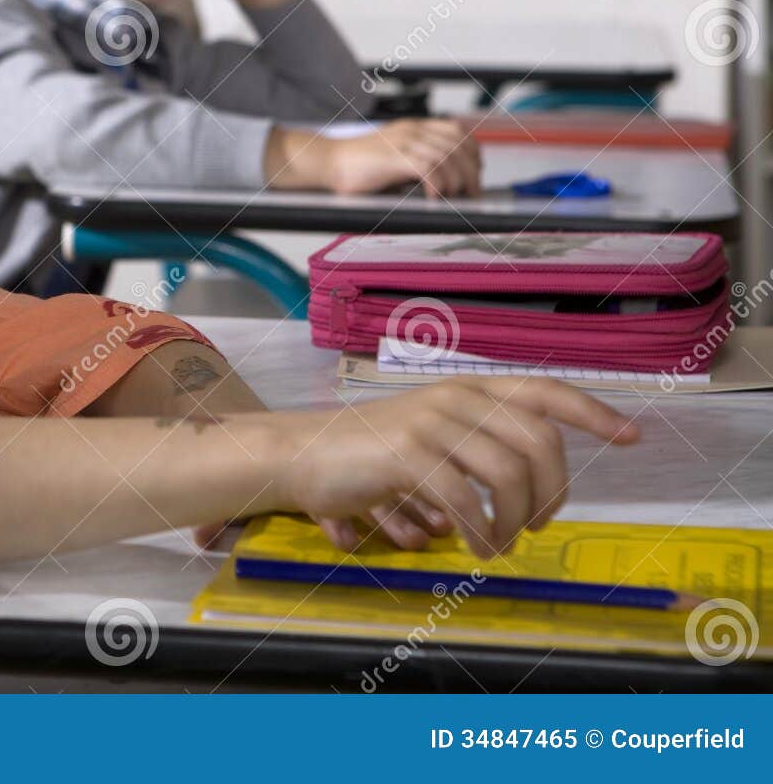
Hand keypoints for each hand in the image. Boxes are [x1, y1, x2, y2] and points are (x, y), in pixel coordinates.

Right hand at [270, 377, 639, 557]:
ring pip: (508, 474)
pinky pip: (467, 499)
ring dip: (515, 520)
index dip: (593, 412)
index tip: (633, 437)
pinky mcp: (407, 453)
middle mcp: (456, 397)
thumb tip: (532, 490)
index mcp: (467, 389)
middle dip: (553, 492)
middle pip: (539, 441)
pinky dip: (481, 531)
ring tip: (500, 545)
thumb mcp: (431, 438)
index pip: (544, 390)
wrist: (301, 454)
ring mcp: (431, 421)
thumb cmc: (367, 454)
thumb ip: (479, 449)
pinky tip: (475, 546)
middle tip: (536, 526)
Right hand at [327, 118, 480, 197]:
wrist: (328, 162)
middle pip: (458, 145)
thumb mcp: (394, 157)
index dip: (472, 151)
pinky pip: (429, 168)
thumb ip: (416, 161)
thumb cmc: (357, 166)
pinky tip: (434, 197)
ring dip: (457, 180)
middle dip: (471, 171)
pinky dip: (438, 184)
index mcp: (413, 127)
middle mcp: (412, 130)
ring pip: (448, 156)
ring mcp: (403, 142)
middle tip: (472, 192)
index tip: (475, 170)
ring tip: (455, 197)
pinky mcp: (394, 157)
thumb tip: (443, 180)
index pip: (456, 131)